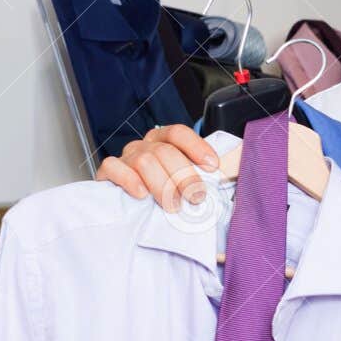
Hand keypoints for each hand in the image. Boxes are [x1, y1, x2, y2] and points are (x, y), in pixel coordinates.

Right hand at [94, 124, 219, 211]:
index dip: (196, 147)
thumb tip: (231, 171)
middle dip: (184, 176)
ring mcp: (126, 158)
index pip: (178, 133)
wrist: (130, 207)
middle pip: (165, 151)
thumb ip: (204, 173)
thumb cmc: (165, 191)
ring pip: (144, 161)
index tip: (211, 167)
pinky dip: (130, 181)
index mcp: (164, 141)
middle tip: (195, 197)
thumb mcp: (186, 180)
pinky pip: (114, 168)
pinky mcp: (109, 172)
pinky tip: (141, 194)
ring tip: (172, 205)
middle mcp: (145, 146)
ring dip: (162, 185)